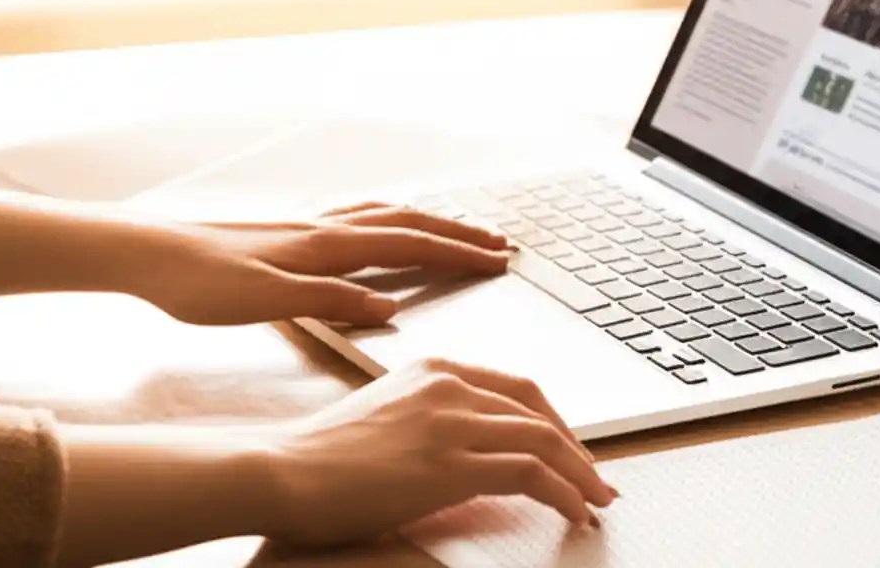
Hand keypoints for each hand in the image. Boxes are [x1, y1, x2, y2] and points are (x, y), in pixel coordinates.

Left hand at [142, 202, 512, 326]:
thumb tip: (390, 308)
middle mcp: (324, 227)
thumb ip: (331, 301)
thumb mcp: (267, 301)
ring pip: (384, 214)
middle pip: (408, 222)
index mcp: (326, 245)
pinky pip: (357, 216)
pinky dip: (388, 218)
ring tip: (456, 229)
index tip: (499, 261)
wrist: (147, 253)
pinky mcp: (289, 231)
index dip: (458, 254)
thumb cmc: (200, 283)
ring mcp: (307, 225)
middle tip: (498, 245)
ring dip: (428, 222)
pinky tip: (380, 226)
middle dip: (457, 234)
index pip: (409, 246)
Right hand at [254, 359, 616, 547]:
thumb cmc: (319, 455)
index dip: (553, 420)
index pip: (516, 387)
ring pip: (544, 438)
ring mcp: (453, 421)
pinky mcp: (453, 463)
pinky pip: (532, 473)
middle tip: (594, 476)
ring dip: (581, 473)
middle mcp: (450, 385)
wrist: (283, 470)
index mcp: (434, 369)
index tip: (568, 448)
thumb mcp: (386, 418)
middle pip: (539, 408)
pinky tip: (574, 510)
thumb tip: (470, 457)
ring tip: (596, 499)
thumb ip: (431, 422)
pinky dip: (564, 492)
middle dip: (576, 446)